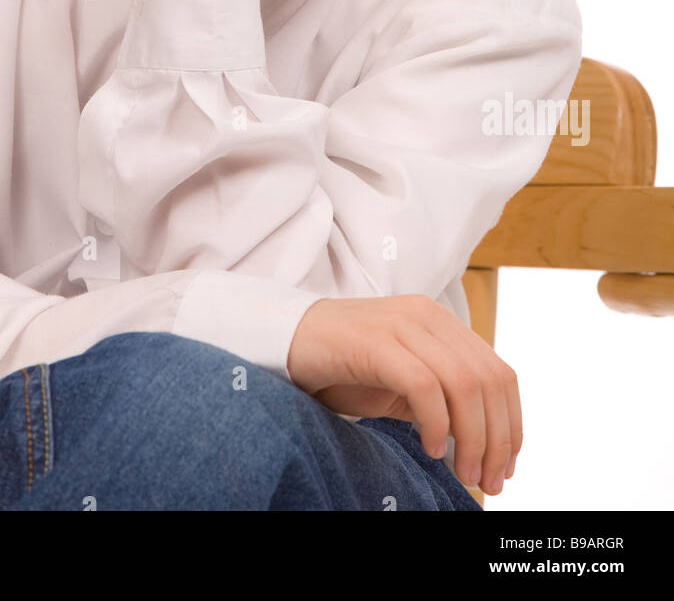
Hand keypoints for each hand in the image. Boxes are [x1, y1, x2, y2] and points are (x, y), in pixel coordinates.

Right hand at [287, 294, 520, 496]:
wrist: (288, 342)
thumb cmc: (345, 368)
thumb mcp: (404, 381)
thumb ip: (443, 396)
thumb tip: (483, 443)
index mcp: (441, 322)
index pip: (499, 373)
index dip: (511, 423)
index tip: (506, 466)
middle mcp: (427, 316)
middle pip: (488, 381)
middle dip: (496, 439)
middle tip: (488, 481)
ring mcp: (402, 325)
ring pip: (463, 384)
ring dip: (471, 439)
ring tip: (463, 473)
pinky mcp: (376, 341)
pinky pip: (424, 385)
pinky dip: (436, 423)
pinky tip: (430, 448)